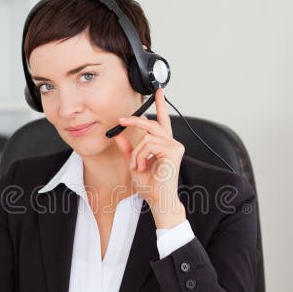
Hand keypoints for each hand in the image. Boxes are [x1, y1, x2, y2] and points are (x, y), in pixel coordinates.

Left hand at [112, 88, 185, 225]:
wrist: (157, 199)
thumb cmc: (150, 185)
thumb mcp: (133, 162)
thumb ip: (127, 148)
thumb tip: (118, 135)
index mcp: (163, 144)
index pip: (162, 121)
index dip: (160, 105)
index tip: (158, 92)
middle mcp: (171, 143)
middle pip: (152, 123)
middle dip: (134, 120)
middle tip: (121, 120)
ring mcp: (174, 146)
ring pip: (147, 136)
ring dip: (136, 152)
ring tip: (137, 165)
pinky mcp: (174, 150)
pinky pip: (149, 143)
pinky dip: (141, 155)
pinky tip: (143, 166)